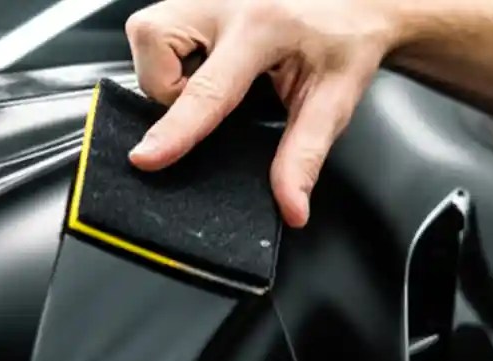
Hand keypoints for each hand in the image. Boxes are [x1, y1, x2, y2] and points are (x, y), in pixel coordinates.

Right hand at [124, 0, 401, 227]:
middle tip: (210, 100)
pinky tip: (209, 58)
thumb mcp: (335, 99)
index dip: (175, 131)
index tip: (146, 158)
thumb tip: (291, 207)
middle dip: (165, 87)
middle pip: (154, 43)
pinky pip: (161, 27)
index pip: (208, 90)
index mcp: (264, 28)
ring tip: (210, 76)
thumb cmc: (346, 39)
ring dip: (167, 68)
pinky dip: (175, 53)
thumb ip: (305, 154)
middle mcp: (226, 0)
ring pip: (148, 33)